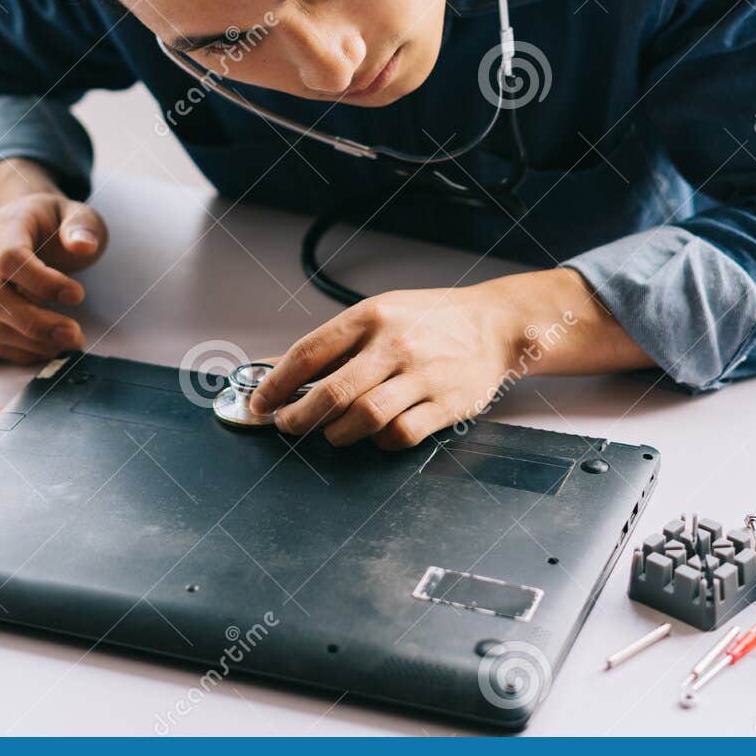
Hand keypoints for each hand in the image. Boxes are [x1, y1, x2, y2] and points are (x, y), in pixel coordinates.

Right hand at [0, 165, 105, 362]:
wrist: (26, 221)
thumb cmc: (53, 220)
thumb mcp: (75, 212)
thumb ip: (81, 225)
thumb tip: (84, 246)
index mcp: (5, 226)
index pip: (9, 258)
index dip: (42, 282)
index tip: (78, 295)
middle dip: (35, 322)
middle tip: (74, 334)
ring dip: (33, 341)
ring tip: (70, 341)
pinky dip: (25, 351)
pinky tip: (53, 347)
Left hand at [249, 285, 525, 449]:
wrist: (495, 324)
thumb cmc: (430, 320)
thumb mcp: (380, 313)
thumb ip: (335, 342)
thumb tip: (278, 369)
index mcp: (370, 316)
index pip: (309, 353)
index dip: (276, 383)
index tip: (260, 403)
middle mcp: (394, 344)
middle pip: (332, 393)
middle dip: (299, 417)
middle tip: (288, 425)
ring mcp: (422, 375)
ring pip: (363, 418)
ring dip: (337, 434)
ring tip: (331, 432)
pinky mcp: (446, 404)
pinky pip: (400, 435)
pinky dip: (380, 441)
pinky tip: (377, 434)